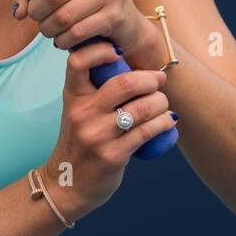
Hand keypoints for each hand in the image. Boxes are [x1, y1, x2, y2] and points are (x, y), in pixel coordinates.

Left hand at [12, 0, 158, 59]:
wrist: (127, 25)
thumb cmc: (85, 4)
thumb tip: (20, 11)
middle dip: (38, 13)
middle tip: (40, 20)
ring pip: (62, 17)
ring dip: (49, 30)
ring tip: (51, 32)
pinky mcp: (114, 16)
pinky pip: (76, 33)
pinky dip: (63, 42)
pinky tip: (65, 40)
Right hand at [40, 39, 175, 221]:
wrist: (67, 185)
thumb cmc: (80, 141)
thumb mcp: (76, 110)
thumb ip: (93, 89)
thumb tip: (126, 58)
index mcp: (72, 97)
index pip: (77, 61)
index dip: (100, 49)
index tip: (119, 52)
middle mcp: (82, 114)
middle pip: (124, 83)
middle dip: (150, 79)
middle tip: (158, 81)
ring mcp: (97, 136)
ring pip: (142, 108)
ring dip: (161, 102)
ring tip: (164, 104)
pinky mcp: (113, 156)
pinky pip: (147, 131)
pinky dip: (164, 122)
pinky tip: (168, 120)